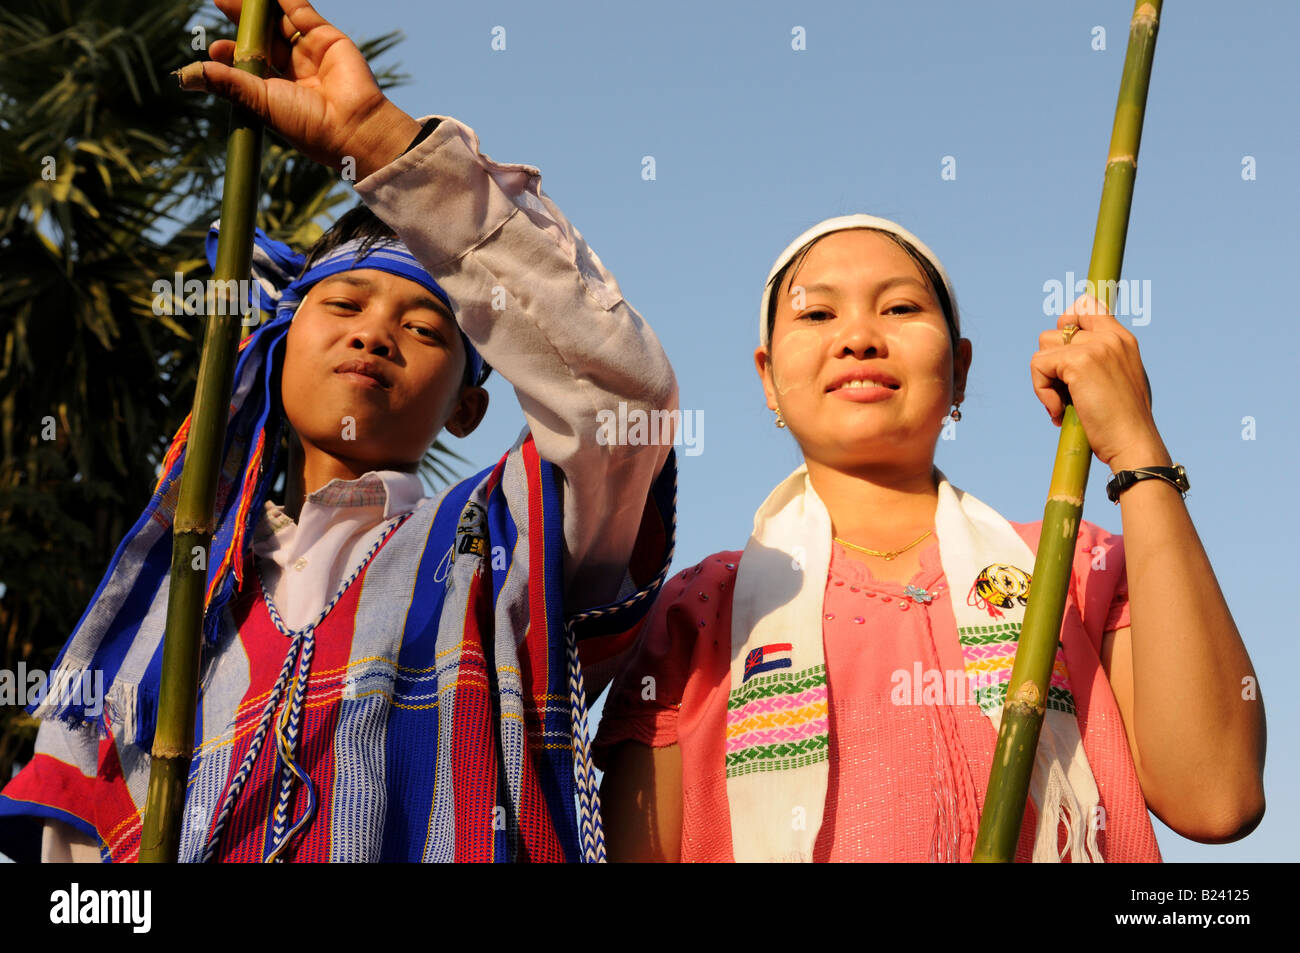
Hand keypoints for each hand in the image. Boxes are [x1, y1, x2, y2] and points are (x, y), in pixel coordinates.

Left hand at [176, 0, 420, 179]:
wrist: (353, 127)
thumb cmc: (306, 124)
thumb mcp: (259, 101)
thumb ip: (226, 82)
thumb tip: (183, 76)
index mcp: (277, 92)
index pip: (249, 64)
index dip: (231, 51)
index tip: (216, 47)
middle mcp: (293, 72)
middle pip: (262, 38)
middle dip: (241, 20)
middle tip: (218, 0)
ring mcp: (310, 53)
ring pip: (279, 21)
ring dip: (259, 5)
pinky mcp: (327, 37)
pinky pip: (301, 10)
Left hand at [1031, 293, 1168, 470]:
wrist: (1133, 444)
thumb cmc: (1123, 424)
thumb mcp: (1118, 382)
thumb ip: (1100, 363)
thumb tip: (1063, 362)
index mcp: (1122, 339)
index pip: (1087, 305)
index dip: (1067, 323)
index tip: (1064, 355)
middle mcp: (1110, 336)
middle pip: (1059, 325)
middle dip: (1053, 358)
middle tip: (1063, 389)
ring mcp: (1096, 347)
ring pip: (1044, 344)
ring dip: (1045, 379)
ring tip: (1063, 405)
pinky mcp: (1078, 361)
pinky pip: (1039, 366)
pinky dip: (1041, 392)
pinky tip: (1059, 411)